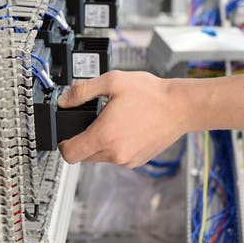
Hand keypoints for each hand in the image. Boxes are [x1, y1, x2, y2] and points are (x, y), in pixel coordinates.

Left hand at [57, 70, 186, 166]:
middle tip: (95, 119)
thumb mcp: (112, 81)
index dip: (63, 142)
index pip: (70, 153)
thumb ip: (83, 91)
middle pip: (83, 155)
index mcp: (105, 135)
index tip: (67, 132)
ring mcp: (127, 160)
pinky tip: (126, 127)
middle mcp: (115, 153)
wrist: (180, 106)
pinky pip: (116, 157)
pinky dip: (115, 145)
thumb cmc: (151, 94)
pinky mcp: (137, 161)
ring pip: (100, 157)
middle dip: (83, 138)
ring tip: (114, 120)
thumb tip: (64, 100)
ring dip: (100, 142)